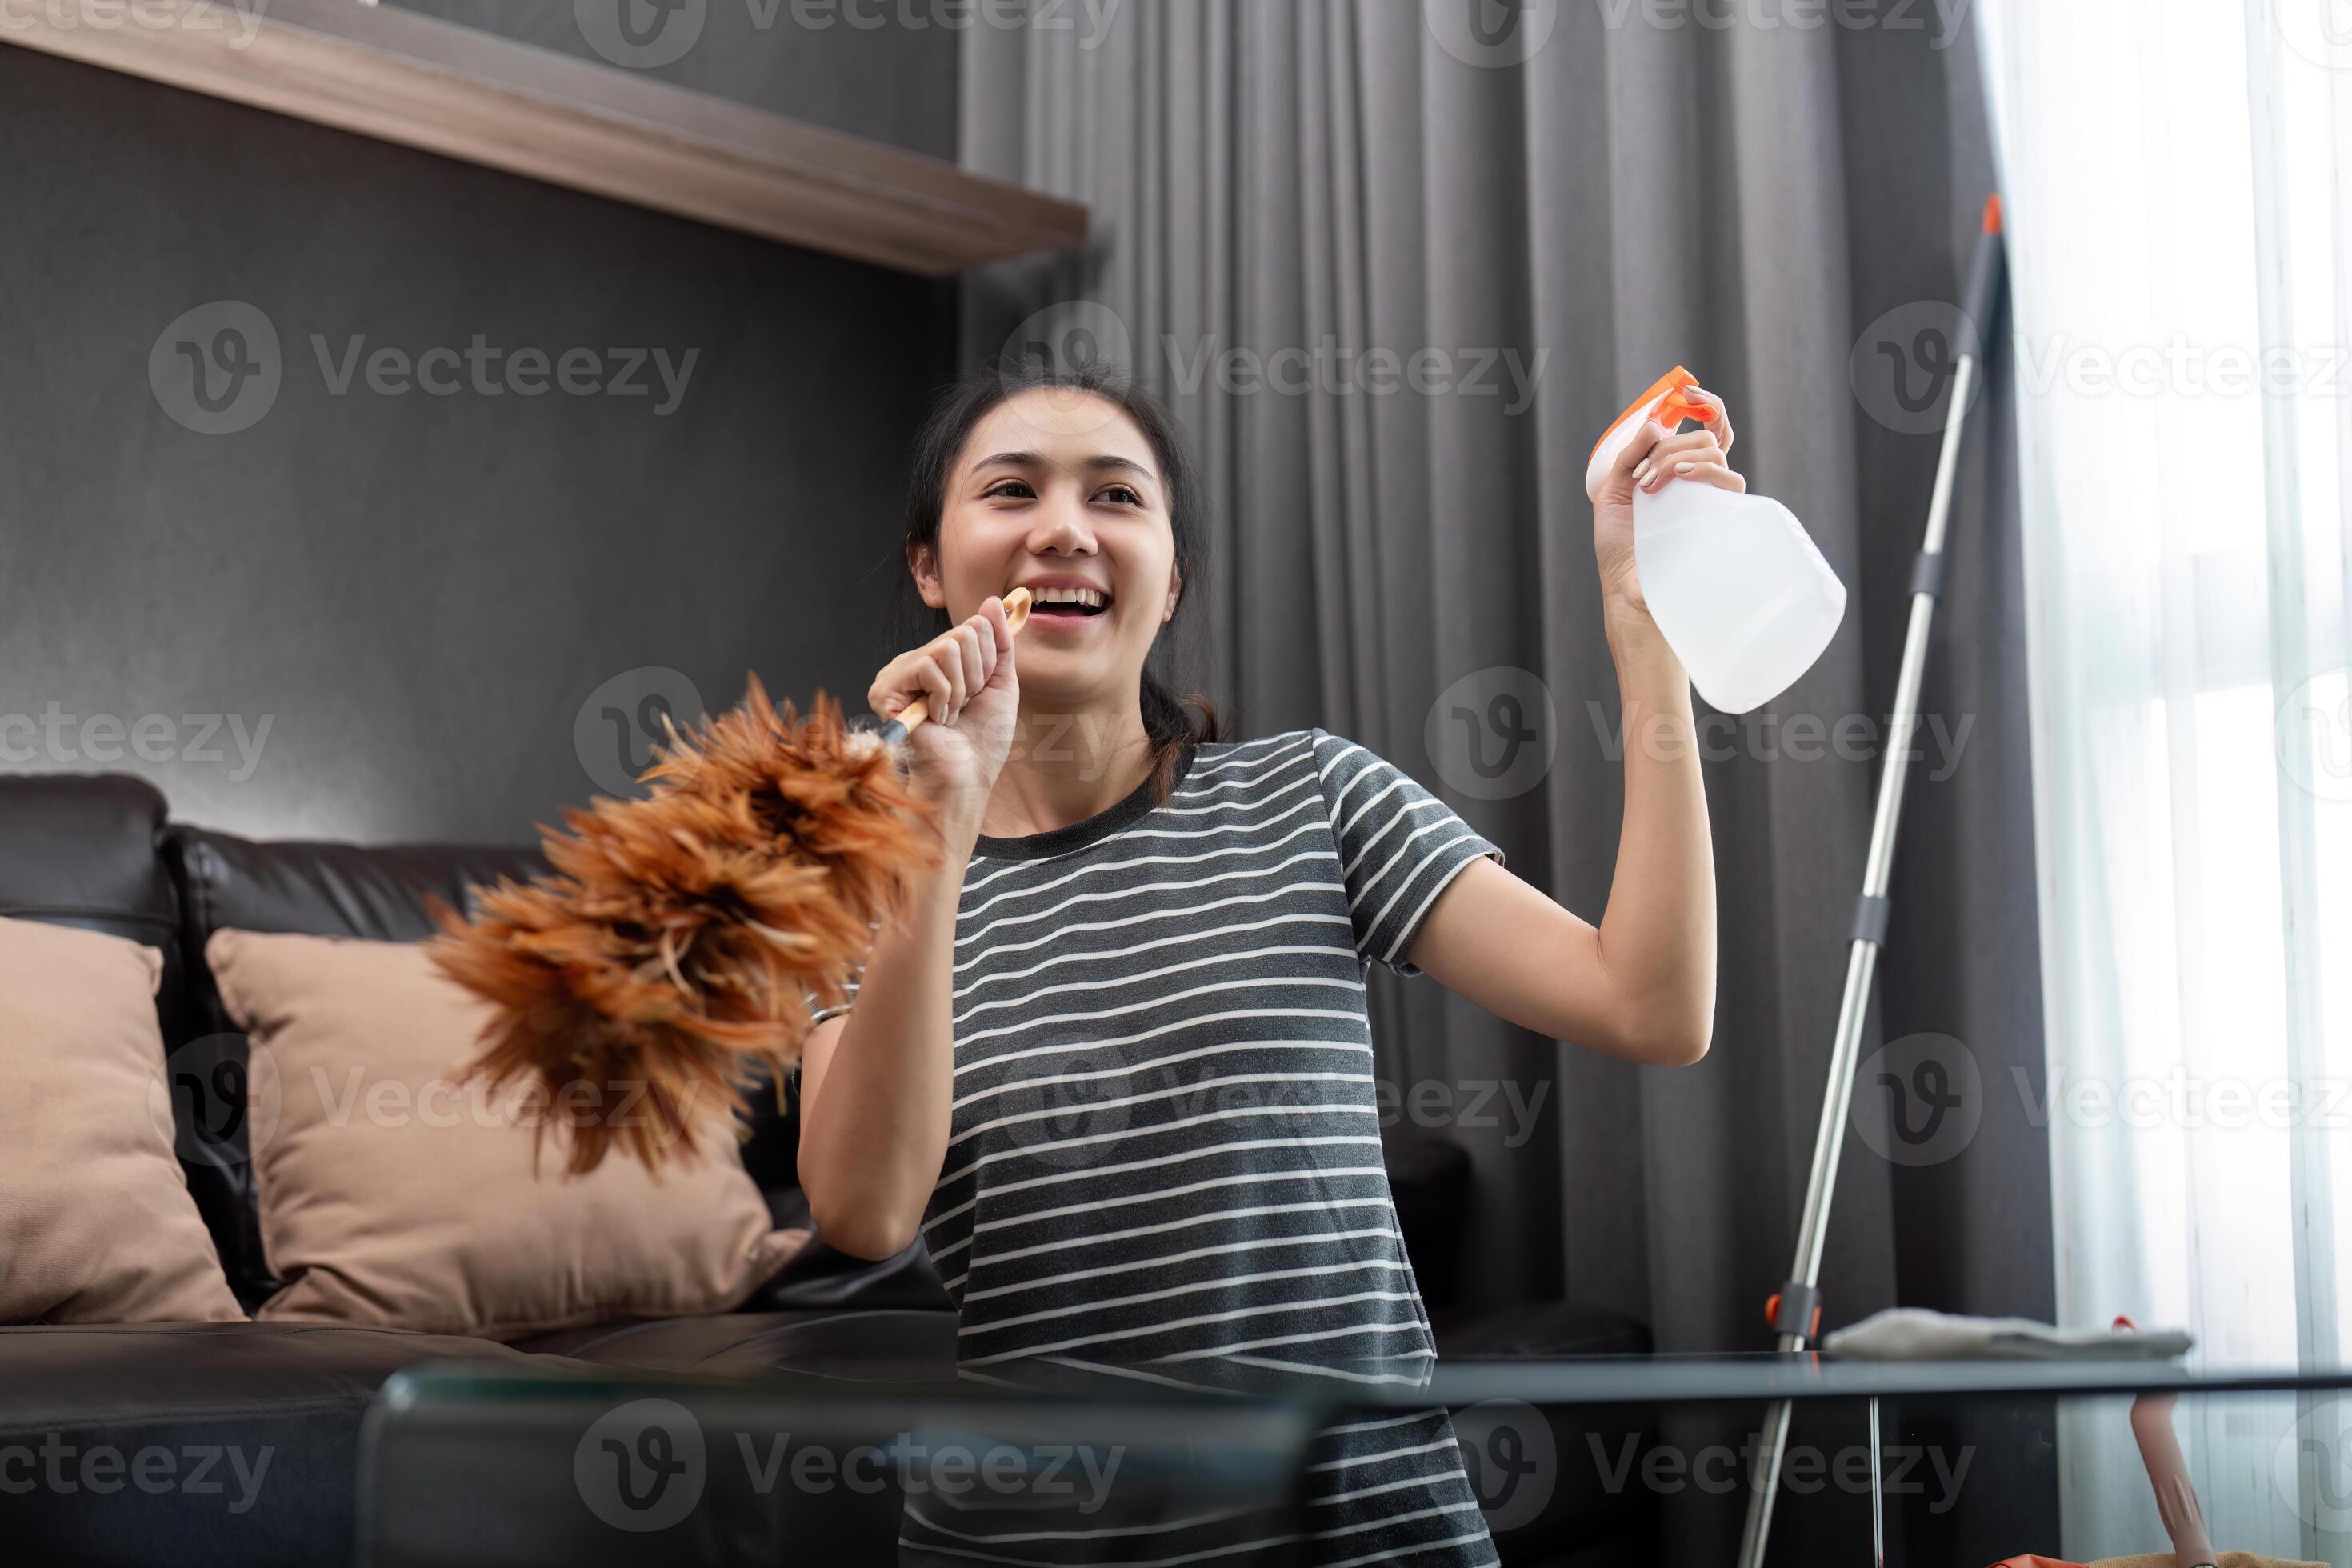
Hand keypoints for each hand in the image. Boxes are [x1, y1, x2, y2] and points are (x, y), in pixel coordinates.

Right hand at [867, 595, 1018, 833]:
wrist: (967, 776)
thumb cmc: (983, 739)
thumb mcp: (1001, 683)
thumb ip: (999, 642)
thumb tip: (992, 601)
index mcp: (938, 659)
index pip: (973, 627)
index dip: (988, 663)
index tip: (980, 693)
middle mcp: (914, 661)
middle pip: (963, 633)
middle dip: (977, 676)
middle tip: (964, 706)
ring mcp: (897, 674)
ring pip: (948, 647)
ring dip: (961, 689)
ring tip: (950, 714)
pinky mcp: (886, 689)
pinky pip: (929, 666)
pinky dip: (944, 697)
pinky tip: (936, 719)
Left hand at [1588, 383, 1741, 616]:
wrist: (1627, 590)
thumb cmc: (1620, 550)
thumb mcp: (1612, 493)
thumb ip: (1630, 455)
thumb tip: (1656, 421)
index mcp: (1678, 474)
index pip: (1707, 430)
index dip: (1705, 404)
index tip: (1688, 390)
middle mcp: (1700, 485)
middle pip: (1705, 438)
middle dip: (1670, 445)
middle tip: (1642, 475)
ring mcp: (1713, 500)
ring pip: (1713, 453)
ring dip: (1675, 458)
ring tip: (1649, 487)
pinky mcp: (1723, 518)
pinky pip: (1730, 480)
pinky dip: (1702, 469)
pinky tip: (1677, 477)